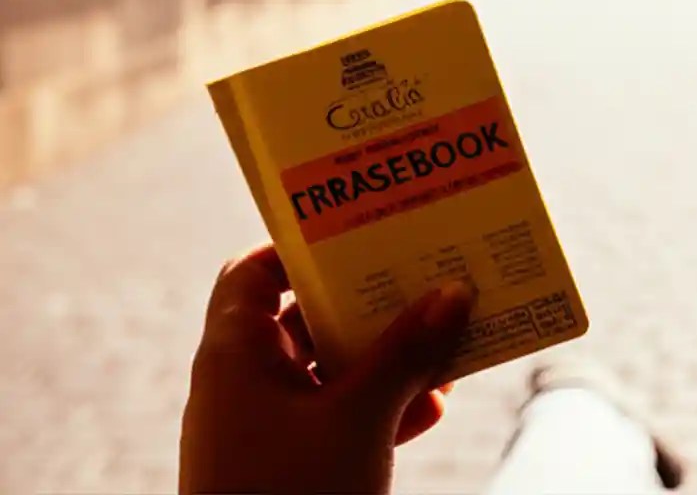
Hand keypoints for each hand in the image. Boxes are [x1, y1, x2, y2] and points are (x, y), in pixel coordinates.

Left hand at [179, 245, 473, 493]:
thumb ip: (406, 352)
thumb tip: (453, 292)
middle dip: (371, 306)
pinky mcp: (293, 468)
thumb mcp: (359, 418)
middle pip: (306, 319)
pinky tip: (432, 409)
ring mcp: (267, 429)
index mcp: (235, 355)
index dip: (301, 250)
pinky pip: (340, 418)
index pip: (253, 273)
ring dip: (389, 360)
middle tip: (425, 279)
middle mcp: (245, 384)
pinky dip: (383, 408)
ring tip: (446, 344)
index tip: (362, 237)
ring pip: (332, 372)